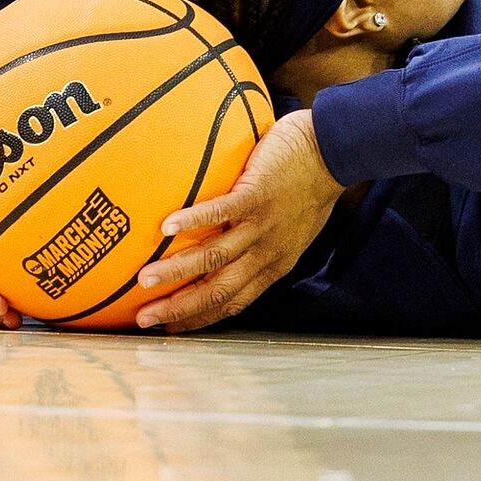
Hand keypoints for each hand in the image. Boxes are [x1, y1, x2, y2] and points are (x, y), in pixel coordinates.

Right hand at [135, 109, 344, 331]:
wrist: (335, 152)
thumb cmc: (311, 188)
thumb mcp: (293, 232)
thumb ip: (264, 246)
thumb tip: (232, 250)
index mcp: (273, 265)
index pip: (232, 302)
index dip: (199, 318)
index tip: (169, 328)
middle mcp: (266, 253)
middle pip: (218, 291)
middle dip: (179, 308)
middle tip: (145, 317)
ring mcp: (261, 225)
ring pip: (215, 258)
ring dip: (177, 272)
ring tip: (145, 279)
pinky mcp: (257, 195)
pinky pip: (221, 212)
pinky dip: (194, 221)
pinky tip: (167, 227)